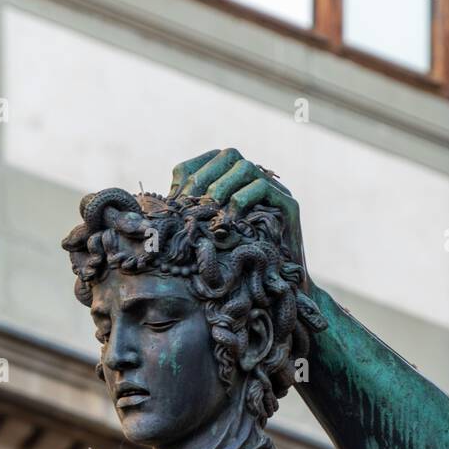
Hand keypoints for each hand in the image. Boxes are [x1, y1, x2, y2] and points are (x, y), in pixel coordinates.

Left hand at [168, 148, 307, 280]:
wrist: (278, 293)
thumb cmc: (240, 271)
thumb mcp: (209, 242)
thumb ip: (191, 221)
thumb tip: (160, 211)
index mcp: (237, 186)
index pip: (208, 160)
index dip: (189, 175)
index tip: (175, 200)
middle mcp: (256, 182)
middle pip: (227, 155)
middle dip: (204, 178)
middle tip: (191, 205)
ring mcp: (274, 191)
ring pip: (245, 166)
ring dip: (221, 187)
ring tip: (211, 212)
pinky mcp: (288, 206)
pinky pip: (263, 188)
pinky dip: (241, 200)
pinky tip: (230, 221)